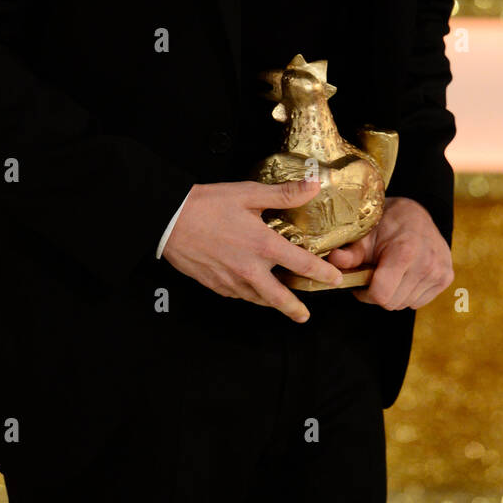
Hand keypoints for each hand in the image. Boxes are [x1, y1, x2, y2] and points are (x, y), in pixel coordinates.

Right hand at [161, 177, 343, 322]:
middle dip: (295, 308)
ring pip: (257, 299)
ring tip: (279, 302)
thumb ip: (283, 194)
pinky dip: (248, 294)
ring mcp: (231, 281)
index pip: (302, 264)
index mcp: (263, 245)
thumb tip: (313, 187)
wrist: (168, 220)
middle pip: (279, 298)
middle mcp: (250, 269)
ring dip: (271, 302)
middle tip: (304, 315)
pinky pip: (238, 295)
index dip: (322, 273)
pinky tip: (250, 288)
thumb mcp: (248, 193)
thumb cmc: (207, 204)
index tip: (334, 279)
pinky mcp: (215, 285)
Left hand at [325, 196, 452, 309]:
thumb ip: (350, 253)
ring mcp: (440, 271)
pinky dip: (409, 293)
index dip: (366, 293)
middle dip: (379, 293)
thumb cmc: (387, 223)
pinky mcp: (447, 277)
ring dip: (395, 293)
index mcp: (405, 252)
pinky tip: (406, 274)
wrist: (416, 213)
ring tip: (391, 272)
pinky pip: (420, 301)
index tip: (363, 281)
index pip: (381, 296)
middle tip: (375, 275)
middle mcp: (427, 264)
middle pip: (392, 303)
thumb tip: (333, 262)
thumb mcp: (365, 235)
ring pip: (406, 304)